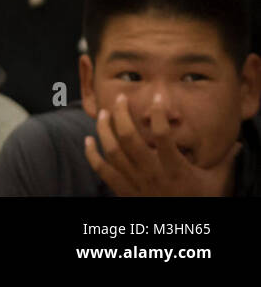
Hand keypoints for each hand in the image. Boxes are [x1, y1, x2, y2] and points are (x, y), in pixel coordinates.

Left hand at [84, 92, 238, 196]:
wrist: (182, 227)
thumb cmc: (200, 201)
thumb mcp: (216, 182)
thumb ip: (224, 161)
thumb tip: (238, 143)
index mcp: (175, 169)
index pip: (163, 137)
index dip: (158, 116)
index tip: (157, 99)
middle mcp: (152, 174)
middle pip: (130, 139)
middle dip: (122, 115)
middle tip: (121, 98)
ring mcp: (135, 183)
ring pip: (113, 151)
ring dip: (105, 129)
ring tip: (103, 112)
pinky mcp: (124, 191)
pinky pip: (103, 172)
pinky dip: (92, 155)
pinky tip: (88, 140)